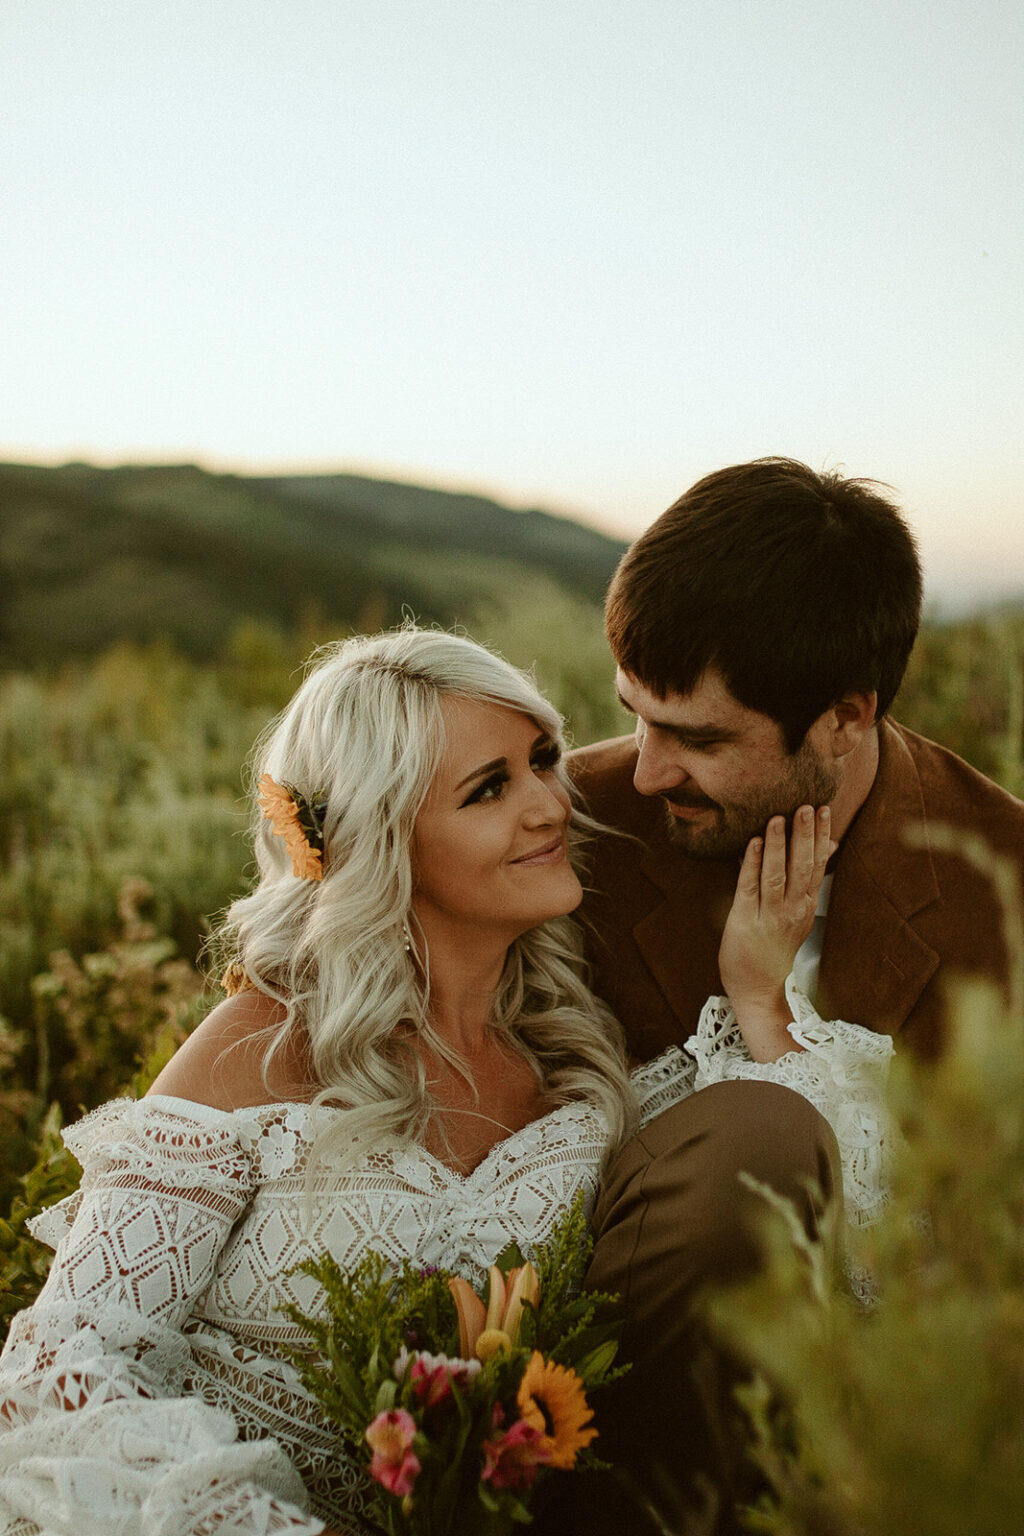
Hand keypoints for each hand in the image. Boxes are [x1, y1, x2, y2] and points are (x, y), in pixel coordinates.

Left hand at [718, 805, 833, 1060]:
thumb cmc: (773, 947)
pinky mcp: (745, 921)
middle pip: (802, 867)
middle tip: (806, 805)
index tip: (824, 809)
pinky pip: (749, 887)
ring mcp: (769, 917)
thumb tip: (830, 845)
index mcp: (805, 906)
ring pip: (777, 875)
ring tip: (779, 817)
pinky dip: (752, 864)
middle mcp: (792, 910)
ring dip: (779, 845)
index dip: (820, 836)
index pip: (817, 865)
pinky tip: (754, 842)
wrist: (756, 988)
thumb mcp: (799, 914)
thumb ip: (810, 880)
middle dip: (805, 835)